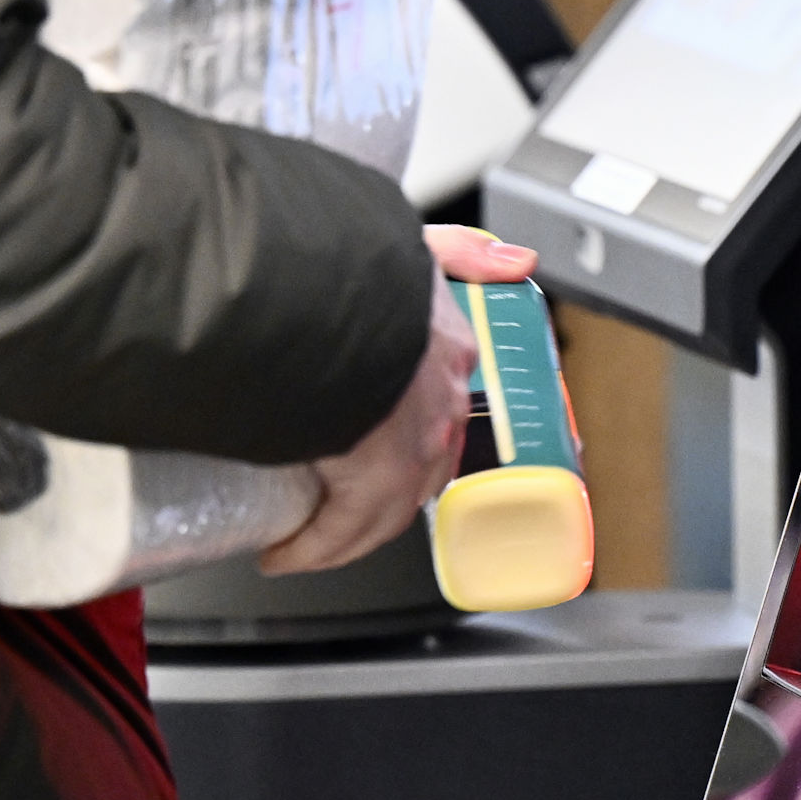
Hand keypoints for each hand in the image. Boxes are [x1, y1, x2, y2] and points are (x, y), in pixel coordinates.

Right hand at [259, 225, 536, 574]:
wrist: (324, 289)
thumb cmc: (356, 268)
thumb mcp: (417, 246)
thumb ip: (462, 250)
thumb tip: (517, 262)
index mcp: (448, 351)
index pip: (440, 410)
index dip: (412, 436)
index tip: (378, 448)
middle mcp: (439, 405)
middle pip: (418, 472)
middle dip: (379, 495)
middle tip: (335, 506)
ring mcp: (412, 445)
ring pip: (383, 513)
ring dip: (343, 532)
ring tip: (305, 538)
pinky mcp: (372, 477)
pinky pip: (339, 532)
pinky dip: (310, 548)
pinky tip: (284, 553)